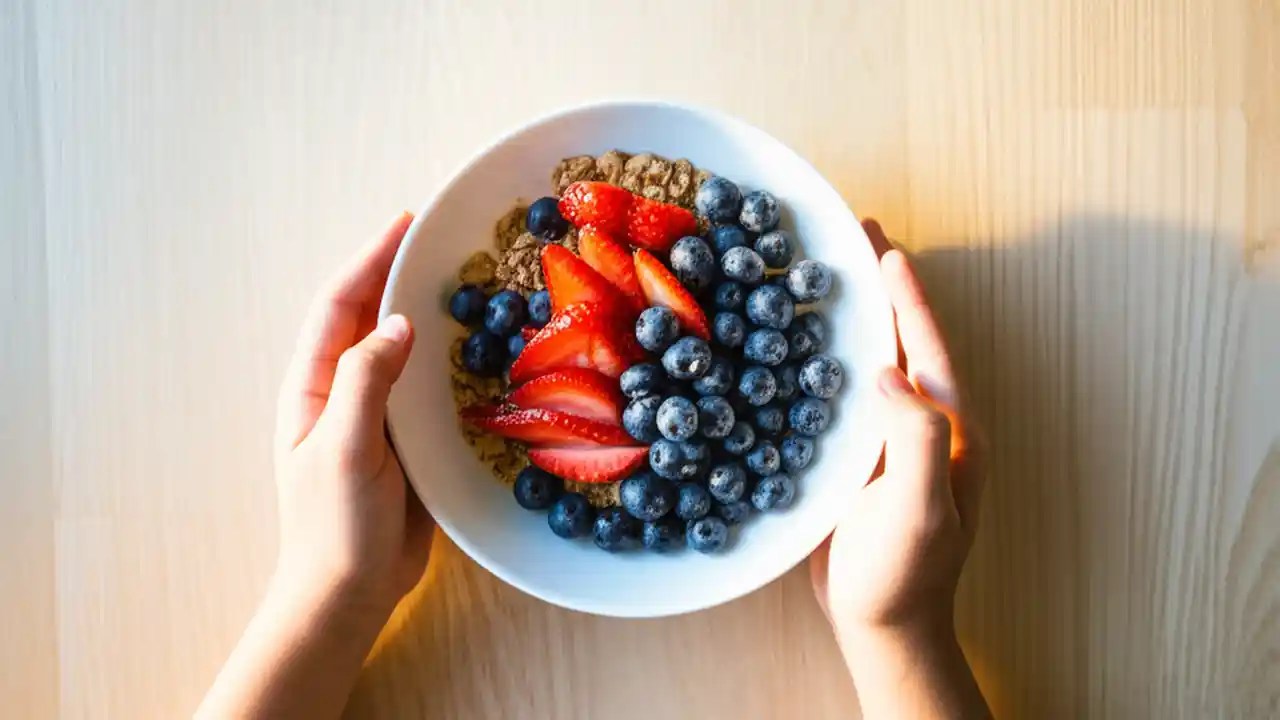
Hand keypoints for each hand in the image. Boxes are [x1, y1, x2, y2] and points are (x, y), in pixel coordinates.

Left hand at [274, 211, 432, 615]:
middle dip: (399, 276)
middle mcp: (342, 392)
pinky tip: (477, 352)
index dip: (369, 260)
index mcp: (314, 386)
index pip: (340, 305)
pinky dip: (448, 362)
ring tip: (466, 284)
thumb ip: (368, 380)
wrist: (348, 594)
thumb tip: (400, 323)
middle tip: (443, 244)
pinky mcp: (406, 442)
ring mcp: (375, 417)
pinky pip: (427, 388)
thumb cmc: (334, 525)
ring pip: (402, 350)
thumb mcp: (343, 447)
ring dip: (427, 315)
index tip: (406, 224)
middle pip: (371, 317)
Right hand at [810, 220, 988, 717]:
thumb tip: (889, 374)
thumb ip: (918, 440)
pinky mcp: (860, 462)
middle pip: (902, 344)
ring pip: (872, 365)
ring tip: (823, 277)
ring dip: (852, 319)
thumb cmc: (905, 576)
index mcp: (950, 431)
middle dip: (880, 290)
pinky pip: (843, 397)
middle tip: (853, 238)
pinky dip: (824, 363)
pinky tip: (796, 349)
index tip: (884, 248)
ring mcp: (891, 444)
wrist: (885, 628)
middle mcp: (925, 428)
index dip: (907, 297)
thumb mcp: (921, 510)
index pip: (928, 349)